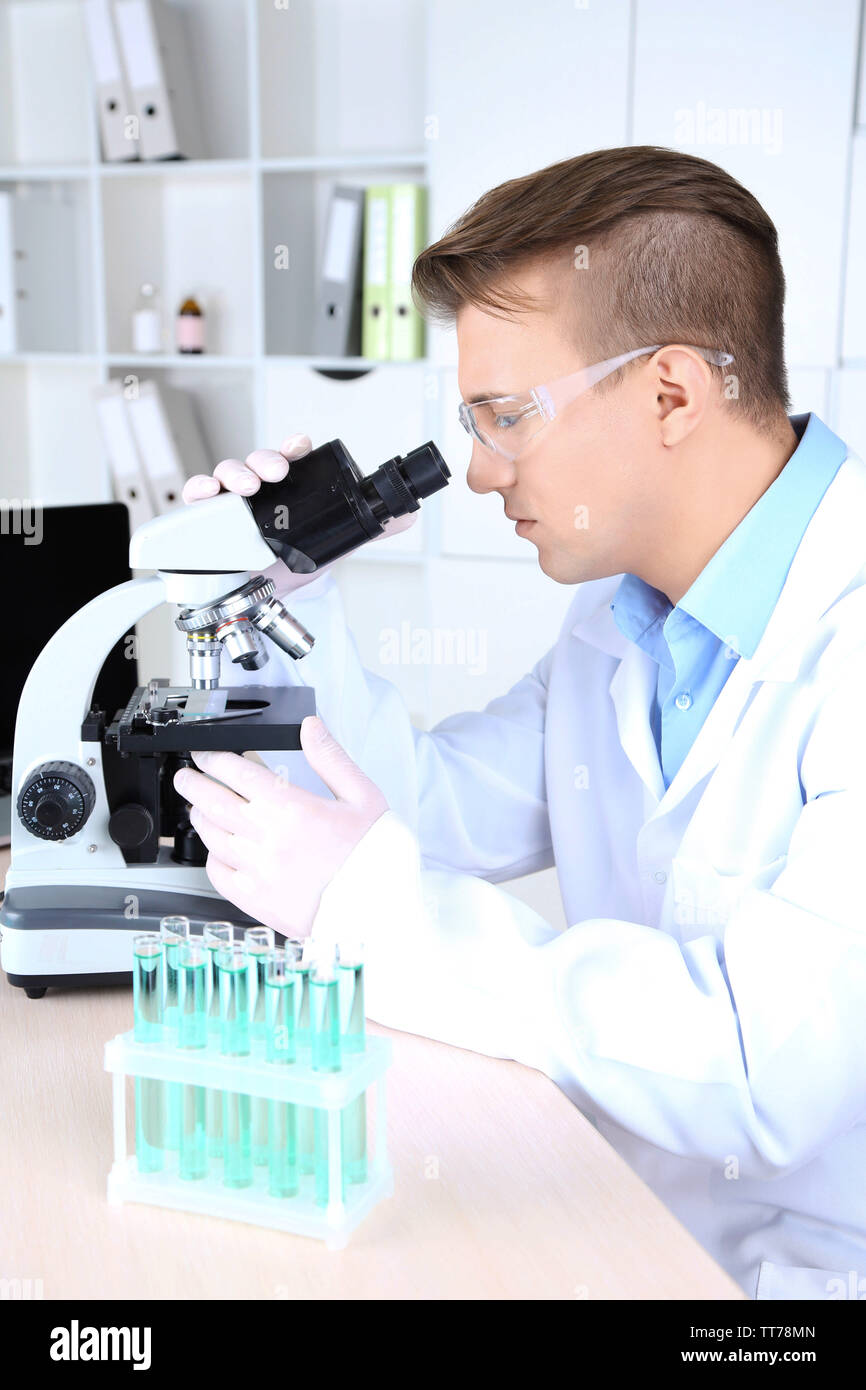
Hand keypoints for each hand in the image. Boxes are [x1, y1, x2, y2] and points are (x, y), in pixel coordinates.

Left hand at [173, 715, 388, 936]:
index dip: (214, 760)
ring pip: (212, 837)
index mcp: (293, 809)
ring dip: (200, 817)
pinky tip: (217, 849)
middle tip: (187, 776)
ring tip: (198, 807)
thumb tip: (311, 728)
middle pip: (214, 802)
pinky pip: (219, 874)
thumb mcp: (362, 796)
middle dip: (194, 784)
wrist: (380, 910)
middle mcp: (269, 839)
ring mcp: (258, 871)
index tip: (205, 755)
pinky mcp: (256, 900)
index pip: (238, 774)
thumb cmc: (374, 856)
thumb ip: (331, 759)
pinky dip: (211, 857)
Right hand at [182, 432, 416, 597]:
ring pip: (227, 474)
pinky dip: (198, 492)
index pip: (288, 456)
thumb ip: (372, 527)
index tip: (299, 446)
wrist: (270, 596)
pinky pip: (198, 501)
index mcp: (287, 487)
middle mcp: (258, 490)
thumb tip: (409, 517)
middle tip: (275, 473)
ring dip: (234, 472)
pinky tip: (203, 494)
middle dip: (263, 460)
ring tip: (246, 486)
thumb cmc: (294, 560)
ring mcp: (232, 504)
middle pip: (256, 461)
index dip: (292, 447)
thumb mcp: (335, 542)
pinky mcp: (209, 522)